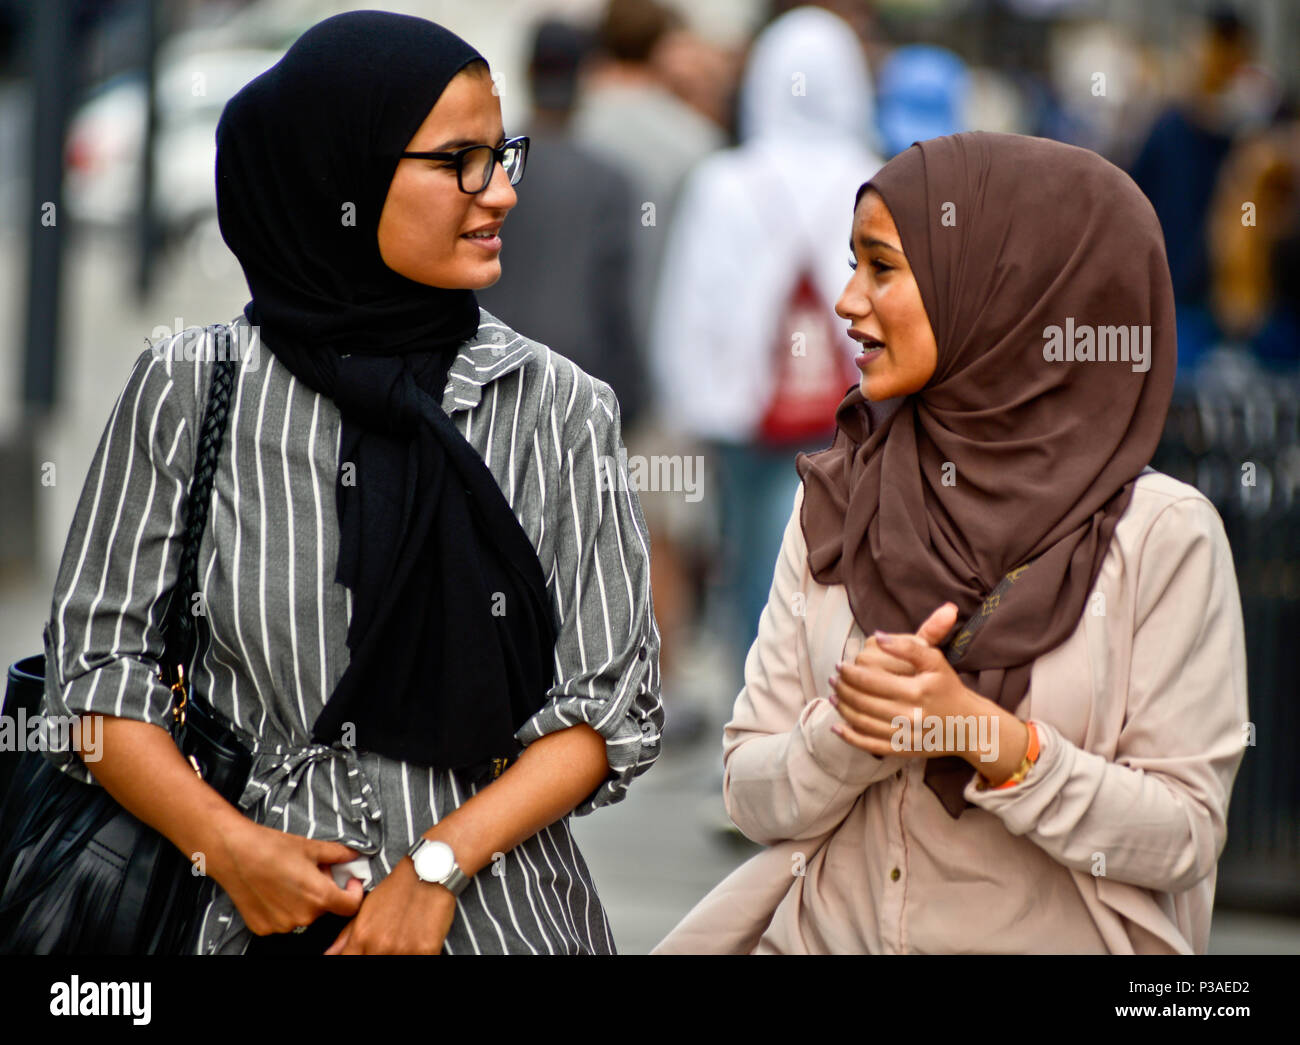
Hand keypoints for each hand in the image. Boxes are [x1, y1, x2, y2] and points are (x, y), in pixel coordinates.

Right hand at [206, 818, 363, 935]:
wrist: (235, 852)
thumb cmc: (271, 847)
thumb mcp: (312, 846)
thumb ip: (339, 854)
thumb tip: (354, 855)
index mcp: (319, 896)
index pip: (350, 906)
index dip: (354, 892)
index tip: (350, 882)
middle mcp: (303, 916)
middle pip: (324, 908)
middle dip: (323, 889)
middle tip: (310, 870)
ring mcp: (281, 925)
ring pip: (303, 914)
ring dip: (302, 900)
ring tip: (288, 878)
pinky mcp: (263, 928)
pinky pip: (282, 920)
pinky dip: (282, 908)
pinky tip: (272, 889)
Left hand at [325, 856, 455, 954]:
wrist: (428, 872)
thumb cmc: (396, 889)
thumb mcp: (366, 909)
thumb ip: (346, 936)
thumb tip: (329, 955)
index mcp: (362, 936)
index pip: (347, 961)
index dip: (350, 960)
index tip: (361, 953)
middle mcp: (380, 946)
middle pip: (369, 964)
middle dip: (374, 956)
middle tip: (383, 946)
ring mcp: (404, 950)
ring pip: (394, 965)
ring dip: (395, 956)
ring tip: (399, 944)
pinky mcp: (427, 950)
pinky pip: (420, 962)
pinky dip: (414, 956)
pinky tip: (413, 946)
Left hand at [828, 602, 987, 759]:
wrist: (968, 725)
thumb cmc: (948, 688)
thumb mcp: (935, 661)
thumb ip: (908, 646)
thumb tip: (877, 637)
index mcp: (916, 690)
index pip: (871, 680)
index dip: (850, 672)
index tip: (840, 665)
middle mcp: (910, 715)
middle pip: (863, 701)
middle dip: (842, 689)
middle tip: (833, 679)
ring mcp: (906, 735)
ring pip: (863, 722)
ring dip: (842, 709)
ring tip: (833, 696)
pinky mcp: (903, 750)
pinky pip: (870, 746)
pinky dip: (850, 738)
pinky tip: (837, 728)